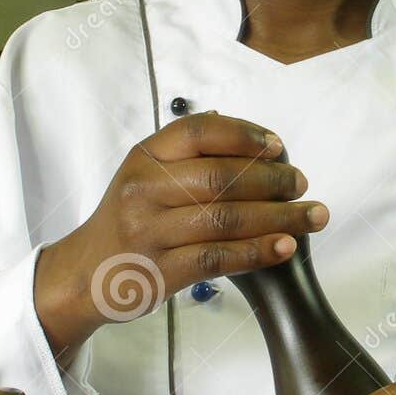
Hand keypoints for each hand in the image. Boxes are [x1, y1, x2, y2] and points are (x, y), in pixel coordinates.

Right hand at [34, 112, 327, 355]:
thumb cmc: (125, 220)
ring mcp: (150, 231)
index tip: (277, 145)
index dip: (243, 134)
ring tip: (312, 217)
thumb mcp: (140, 174)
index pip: (198, 132)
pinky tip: (284, 247)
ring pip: (226, 218)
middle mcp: (143, 190)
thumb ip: (180, 150)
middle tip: (302, 183)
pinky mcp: (161, 270)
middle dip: (272, 179)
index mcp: (143, 158)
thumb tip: (230, 119)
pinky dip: (257, 251)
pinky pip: (219, 258)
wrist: (83, 275)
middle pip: (220, 177)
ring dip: (278, 217)